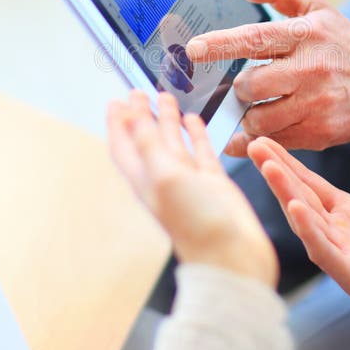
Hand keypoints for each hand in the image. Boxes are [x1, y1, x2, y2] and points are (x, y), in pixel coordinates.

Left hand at [107, 90, 278, 286]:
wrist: (232, 257)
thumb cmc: (197, 225)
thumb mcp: (163, 176)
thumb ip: (148, 143)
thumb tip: (130, 113)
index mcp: (144, 180)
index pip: (123, 145)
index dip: (118, 123)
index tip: (116, 100)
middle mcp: (163, 179)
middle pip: (146, 139)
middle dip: (141, 115)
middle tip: (138, 92)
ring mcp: (189, 181)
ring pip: (173, 142)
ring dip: (167, 120)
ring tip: (166, 97)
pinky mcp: (213, 183)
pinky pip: (200, 151)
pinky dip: (195, 134)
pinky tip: (194, 121)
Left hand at [186, 0, 349, 155]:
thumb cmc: (341, 42)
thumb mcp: (315, 8)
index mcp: (305, 35)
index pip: (255, 39)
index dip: (221, 44)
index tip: (194, 49)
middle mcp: (311, 70)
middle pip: (251, 85)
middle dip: (240, 89)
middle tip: (247, 86)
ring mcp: (316, 105)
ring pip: (260, 119)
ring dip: (249, 115)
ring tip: (259, 106)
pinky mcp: (320, 133)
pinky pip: (275, 141)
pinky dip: (260, 138)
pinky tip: (259, 130)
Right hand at [248, 133, 349, 325]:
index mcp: (348, 213)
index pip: (311, 182)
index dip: (288, 161)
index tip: (264, 140)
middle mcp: (338, 231)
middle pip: (301, 195)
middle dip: (277, 171)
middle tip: (253, 145)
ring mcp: (342, 253)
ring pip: (307, 220)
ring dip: (287, 194)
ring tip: (269, 168)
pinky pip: (327, 252)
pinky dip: (311, 232)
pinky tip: (297, 211)